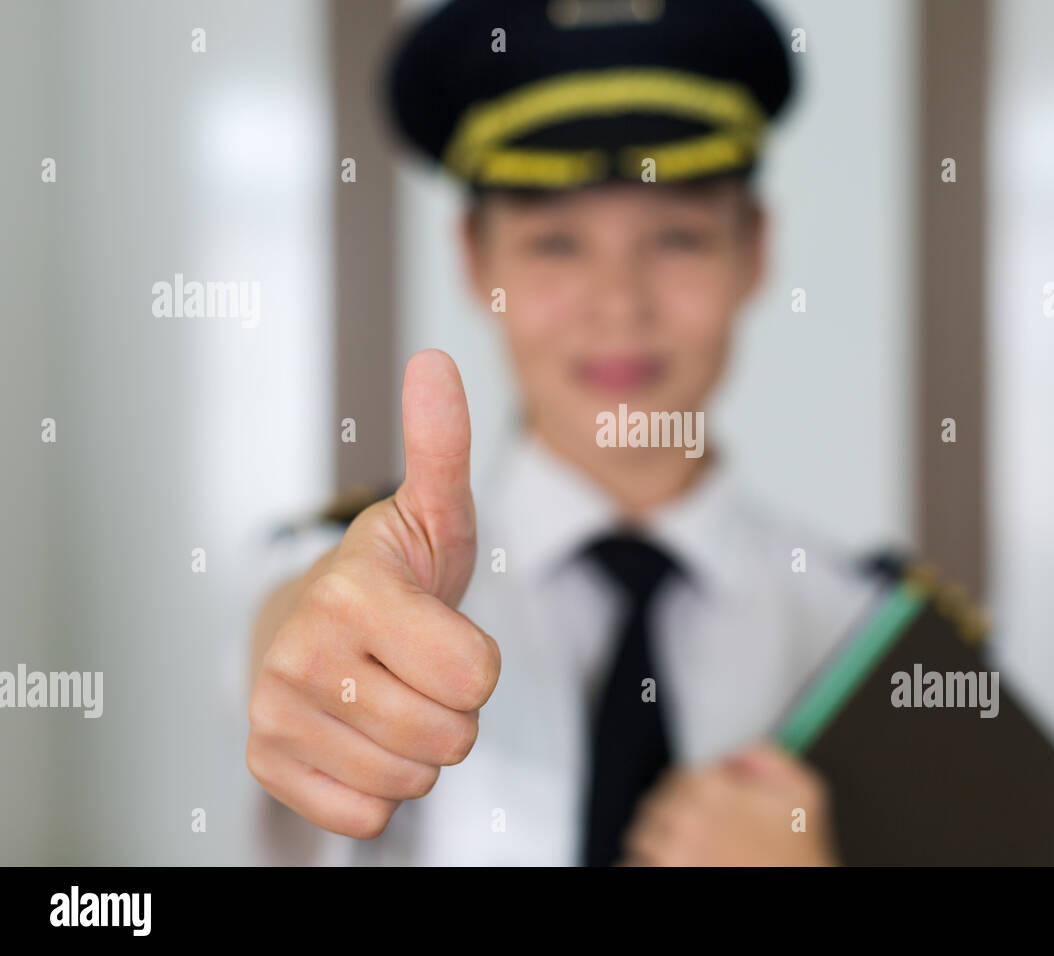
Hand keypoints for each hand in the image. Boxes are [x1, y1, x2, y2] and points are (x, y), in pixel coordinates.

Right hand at [246, 350, 499, 838]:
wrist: (316, 620)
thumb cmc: (392, 575)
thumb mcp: (430, 511)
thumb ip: (442, 448)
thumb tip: (436, 362)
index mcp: (353, 592)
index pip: (477, 676)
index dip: (478, 662)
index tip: (441, 629)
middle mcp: (301, 655)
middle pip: (450, 737)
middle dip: (453, 709)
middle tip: (419, 668)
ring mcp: (276, 715)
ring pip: (412, 782)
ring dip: (419, 747)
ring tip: (391, 693)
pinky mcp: (267, 765)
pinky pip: (367, 818)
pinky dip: (379, 787)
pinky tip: (360, 734)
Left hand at [621, 742, 838, 865]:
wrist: (799, 899)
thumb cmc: (800, 859)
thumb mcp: (806, 794)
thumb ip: (768, 757)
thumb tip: (735, 756)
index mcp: (714, 789)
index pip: (680, 776)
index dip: (695, 792)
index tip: (707, 809)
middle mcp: (685, 819)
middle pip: (655, 805)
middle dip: (673, 817)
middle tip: (696, 836)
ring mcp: (670, 854)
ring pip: (640, 837)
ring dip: (655, 844)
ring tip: (683, 856)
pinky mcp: (661, 877)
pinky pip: (631, 866)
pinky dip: (646, 866)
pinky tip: (672, 870)